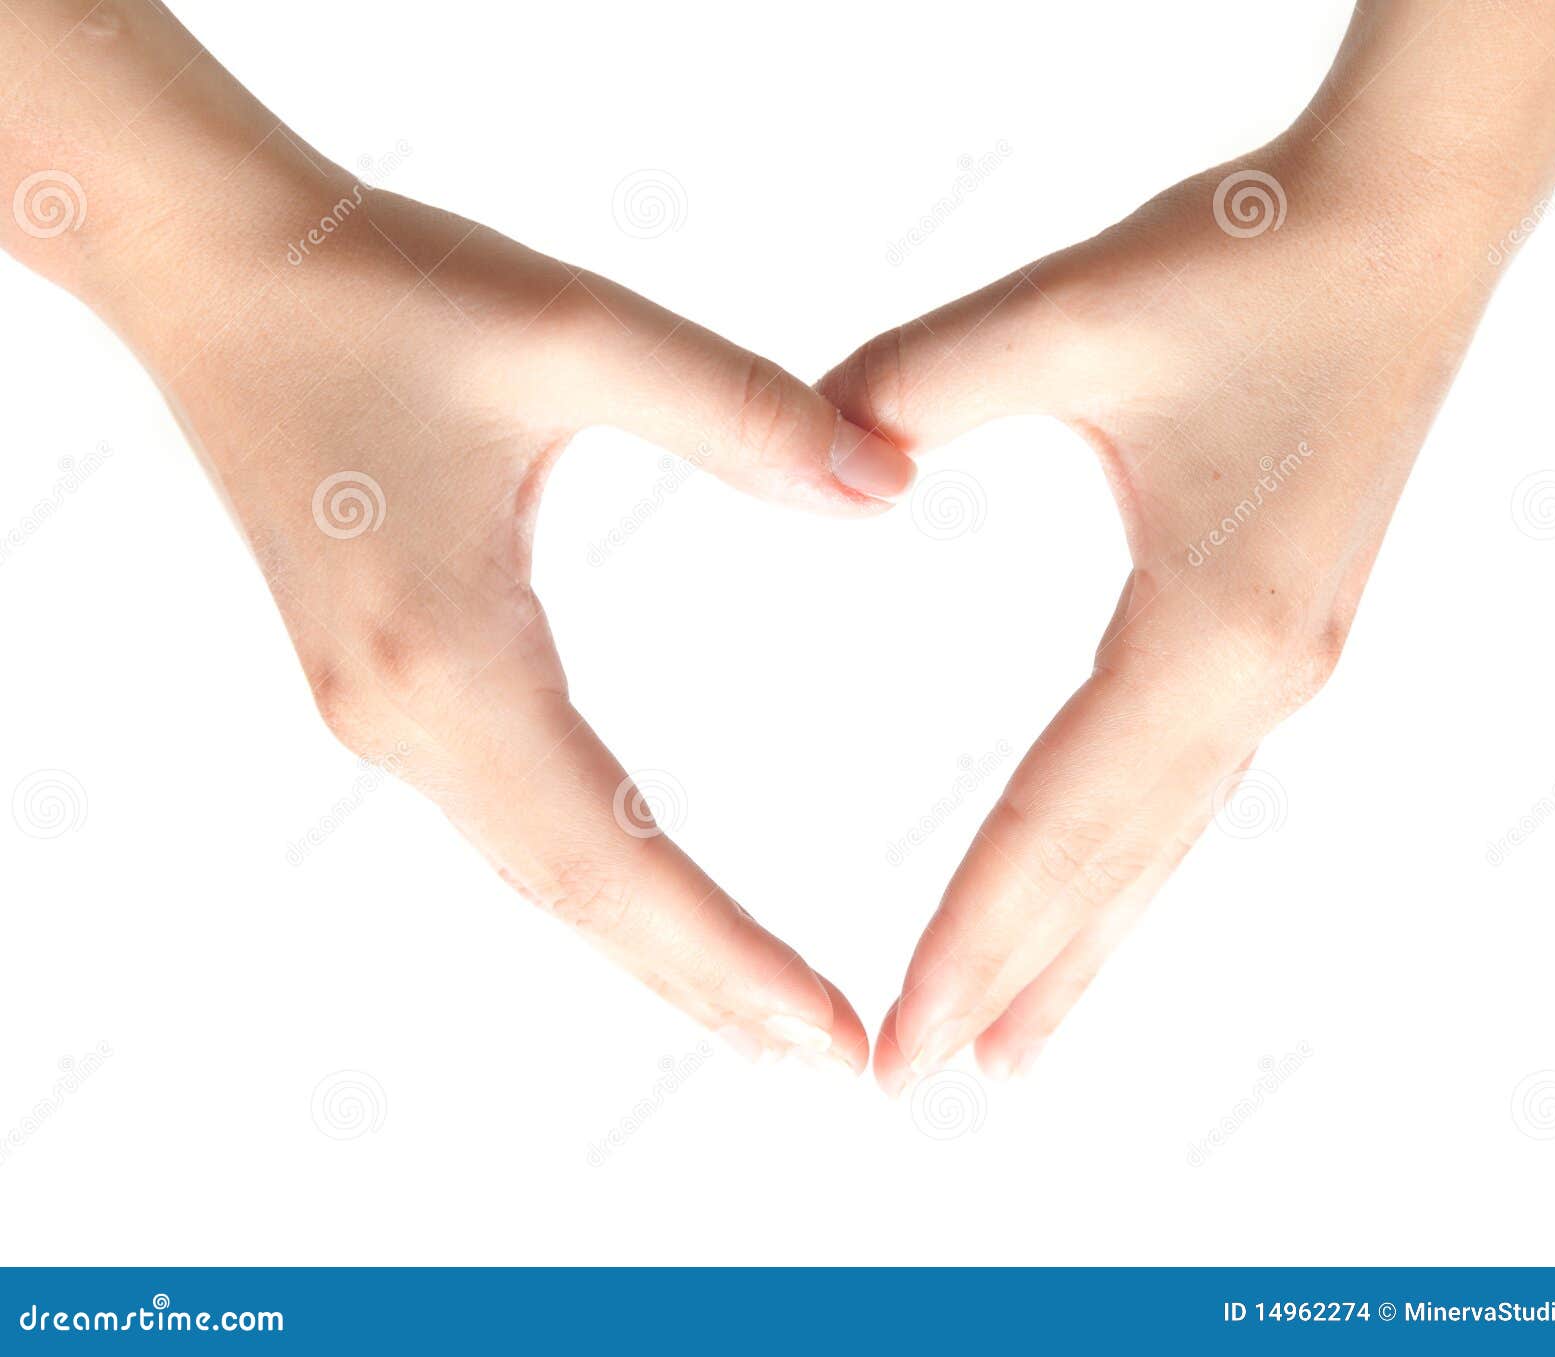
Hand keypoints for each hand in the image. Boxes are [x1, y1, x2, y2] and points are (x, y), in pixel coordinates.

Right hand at [1, 0, 918, 1067]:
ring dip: (651, 946)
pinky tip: (652, 895)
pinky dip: (596, 879)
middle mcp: (403, 714)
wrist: (213, 271)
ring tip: (763, 1012)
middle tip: (831, 1059)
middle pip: (578, 894)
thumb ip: (738, 411)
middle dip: (706, 985)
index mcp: (447, 652)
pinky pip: (507, 816)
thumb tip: (886, 488)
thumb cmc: (377, 288)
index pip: (614, 853)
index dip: (727, 955)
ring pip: (539, 870)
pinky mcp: (383, 683)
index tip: (831, 1032)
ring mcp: (380, 711)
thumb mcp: (571, 330)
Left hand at [820, 96, 1554, 1090]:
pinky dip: (1118, 872)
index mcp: (1210, 624)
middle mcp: (1253, 677)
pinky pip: (1174, 792)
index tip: (900, 1035)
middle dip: (1010, 978)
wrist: (1400, 224)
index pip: (1061, 819)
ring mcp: (1272, 668)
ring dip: (1075, 950)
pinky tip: (1090, 908)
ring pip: (1151, 848)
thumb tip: (820, 452)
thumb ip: (919, 383)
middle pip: (1109, 867)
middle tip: (921, 1087)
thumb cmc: (1255, 257)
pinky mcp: (1267, 639)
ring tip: (1007, 1051)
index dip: (975, 935)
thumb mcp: (1073, 308)